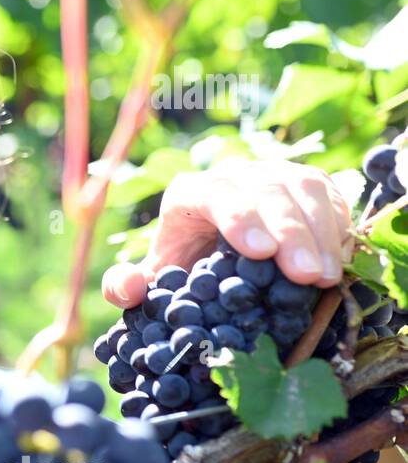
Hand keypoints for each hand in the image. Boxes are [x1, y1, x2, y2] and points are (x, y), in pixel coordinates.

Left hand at [101, 161, 354, 307]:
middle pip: (265, 189)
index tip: (259, 252)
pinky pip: (330, 195)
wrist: (213, 252)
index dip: (238, 217)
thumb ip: (124, 286)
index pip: (215, 192)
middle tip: (304, 274)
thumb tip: (127, 287)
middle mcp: (234, 175)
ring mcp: (273, 175)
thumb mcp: (153, 279)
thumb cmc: (184, 265)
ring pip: (302, 187)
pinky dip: (337, 227)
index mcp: (190, 193)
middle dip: (288, 231)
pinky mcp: (306, 186)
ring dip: (319, 231)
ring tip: (323, 276)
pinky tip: (337, 260)